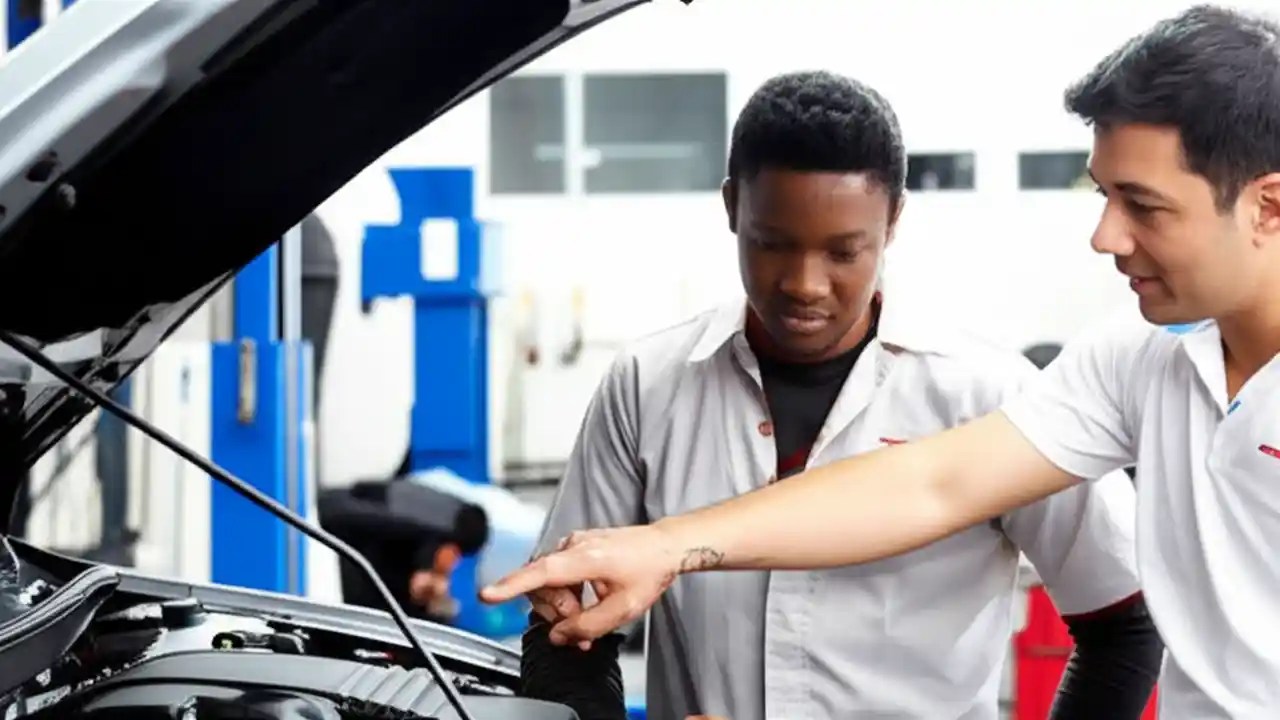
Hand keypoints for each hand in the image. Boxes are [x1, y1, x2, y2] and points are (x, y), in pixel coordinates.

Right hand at [480, 524, 711, 645]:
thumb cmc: (649, 569)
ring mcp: (573, 544)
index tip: (488, 594)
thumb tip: (559, 635)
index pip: (541, 572)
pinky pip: (556, 573)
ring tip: (584, 618)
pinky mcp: (575, 547)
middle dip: (556, 611)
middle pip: (541, 583)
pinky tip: (583, 603)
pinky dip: (565, 593)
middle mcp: (573, 545)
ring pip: (547, 580)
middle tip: (579, 629)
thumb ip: (588, 626)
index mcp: (585, 557)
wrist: (663, 546)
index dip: (512, 585)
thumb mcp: (623, 608)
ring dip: (561, 604)